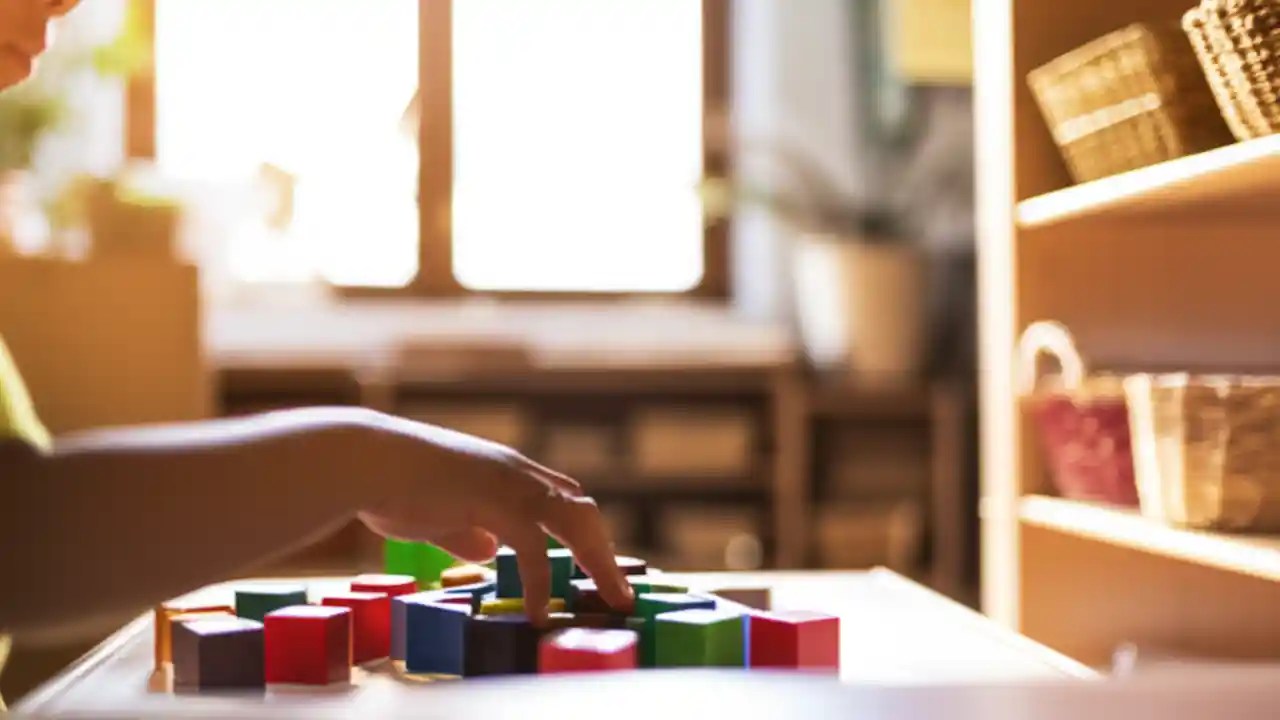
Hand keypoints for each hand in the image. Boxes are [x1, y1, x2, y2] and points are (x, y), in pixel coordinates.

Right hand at [353, 411, 633, 623]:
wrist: (365, 461)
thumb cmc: (392, 484)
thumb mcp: (440, 512)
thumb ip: (468, 530)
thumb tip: (487, 550)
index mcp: (508, 471)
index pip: (565, 498)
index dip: (585, 532)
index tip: (600, 565)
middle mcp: (518, 472)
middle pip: (583, 509)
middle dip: (605, 552)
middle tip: (621, 593)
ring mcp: (509, 483)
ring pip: (576, 522)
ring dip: (597, 564)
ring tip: (611, 601)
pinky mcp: (494, 501)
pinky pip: (533, 548)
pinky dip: (540, 583)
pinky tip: (537, 613)